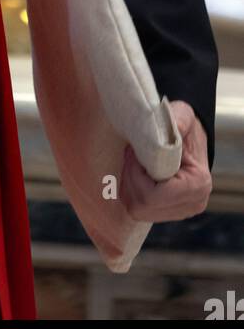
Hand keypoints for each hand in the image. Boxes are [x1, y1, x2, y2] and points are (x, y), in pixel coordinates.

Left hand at [119, 100, 211, 221]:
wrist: (190, 138)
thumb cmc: (184, 126)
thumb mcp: (182, 116)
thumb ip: (178, 121)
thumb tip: (174, 126)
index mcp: (197, 184)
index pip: (153, 196)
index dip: (136, 174)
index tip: (134, 153)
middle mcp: (193, 203)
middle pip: (143, 206)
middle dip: (131, 180)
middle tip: (132, 156)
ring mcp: (182, 211)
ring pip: (138, 211)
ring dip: (130, 186)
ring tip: (135, 164)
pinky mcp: (170, 213)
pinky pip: (140, 211)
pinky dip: (133, 193)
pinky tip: (137, 175)